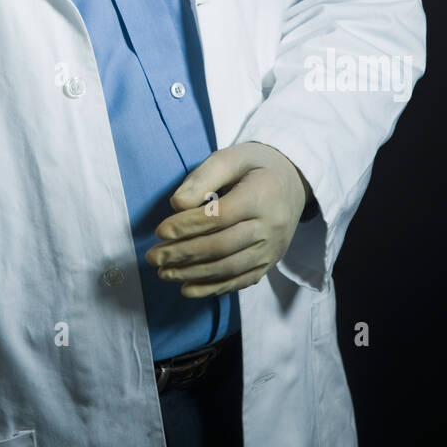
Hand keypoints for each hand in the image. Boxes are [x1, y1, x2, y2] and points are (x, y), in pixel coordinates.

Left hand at [144, 141, 311, 296]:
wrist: (293, 182)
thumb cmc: (254, 166)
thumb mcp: (230, 158)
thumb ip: (203, 178)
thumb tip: (176, 205)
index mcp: (262, 194)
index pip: (219, 216)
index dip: (187, 225)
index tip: (159, 231)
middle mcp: (271, 226)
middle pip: (222, 246)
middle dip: (183, 253)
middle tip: (153, 256)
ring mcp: (272, 248)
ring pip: (229, 268)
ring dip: (193, 274)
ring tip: (164, 272)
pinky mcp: (270, 263)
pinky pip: (240, 281)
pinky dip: (212, 288)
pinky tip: (187, 289)